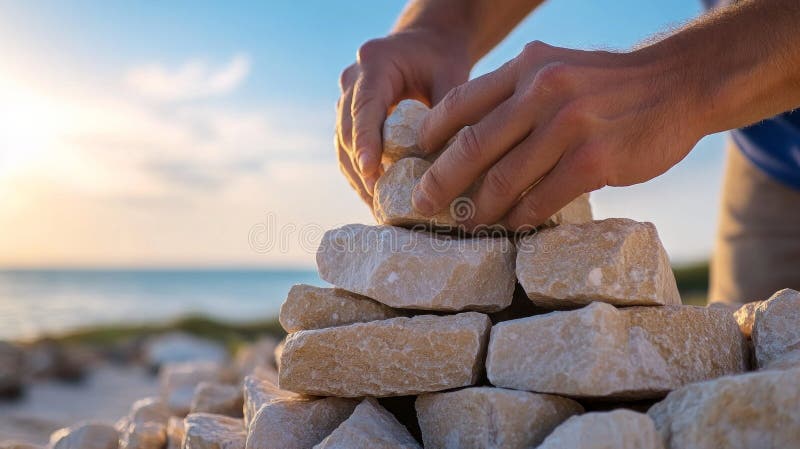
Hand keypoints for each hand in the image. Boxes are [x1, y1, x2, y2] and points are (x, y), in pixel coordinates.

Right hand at [336, 29, 469, 205]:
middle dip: (361, 167)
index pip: (364, 106)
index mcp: (375, 63)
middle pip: (347, 129)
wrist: (425, 44)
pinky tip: (376, 199)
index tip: (370, 169)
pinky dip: (360, 174)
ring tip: (377, 208)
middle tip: (379, 201)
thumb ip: (446, 112)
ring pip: (342, 144)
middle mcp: (352, 79)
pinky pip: (347, 150)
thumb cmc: (440, 59)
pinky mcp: (349, 117)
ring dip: (358, 177)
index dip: (365, 140)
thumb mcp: (451, 76)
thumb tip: (445, 159)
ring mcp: (346, 98)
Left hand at [412, 40, 703, 230]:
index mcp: (527, 67)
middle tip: (422, 204)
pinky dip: (521, 217)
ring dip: (480, 208)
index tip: (418, 158)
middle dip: (441, 180)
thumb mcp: (557, 67)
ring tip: (466, 223)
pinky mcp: (595, 160)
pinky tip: (512, 226)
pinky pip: (543, 198)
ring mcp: (569, 125)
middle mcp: (542, 91)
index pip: (461, 101)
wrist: (678, 84)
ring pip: (505, 178)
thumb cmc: (609, 84)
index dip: (433, 134)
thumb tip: (472, 134)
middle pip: (473, 144)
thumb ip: (517, 92)